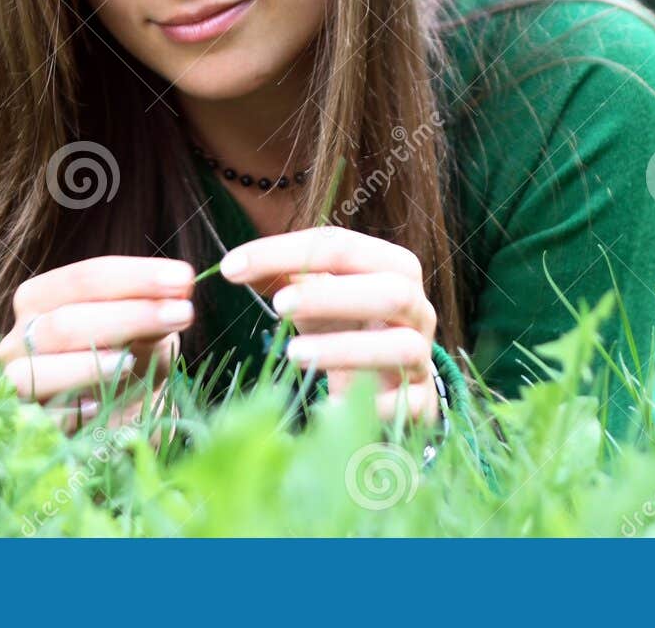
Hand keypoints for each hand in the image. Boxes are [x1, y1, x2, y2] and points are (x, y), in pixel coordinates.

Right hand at [0, 256, 193, 435]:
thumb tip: (178, 286)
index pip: (84, 278)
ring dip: (88, 365)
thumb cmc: (128, 359)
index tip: (183, 280)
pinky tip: (100, 405)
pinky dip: (70, 411)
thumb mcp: (145, 330)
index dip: (135, 278)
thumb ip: (155, 308)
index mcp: (41, 298)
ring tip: (130, 363)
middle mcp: (19, 336)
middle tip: (181, 314)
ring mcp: (14, 382)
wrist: (120, 415)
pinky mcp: (25, 424)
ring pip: (39, 370)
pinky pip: (41, 418)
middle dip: (127, 317)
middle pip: (64, 321)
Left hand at [218, 226, 441, 422]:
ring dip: (346, 350)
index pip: (343, 246)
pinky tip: (328, 408)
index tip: (232, 267)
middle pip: (390, 291)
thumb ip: (277, 273)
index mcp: (391, 267)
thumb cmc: (344, 323)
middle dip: (332, 297)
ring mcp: (423, 356)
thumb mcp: (312, 293)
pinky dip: (372, 406)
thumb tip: (231, 267)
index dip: (285, 251)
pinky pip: (409, 404)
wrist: (386, 378)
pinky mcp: (422, 401)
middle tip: (277, 306)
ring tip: (293, 355)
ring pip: (401, 348)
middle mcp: (417, 308)